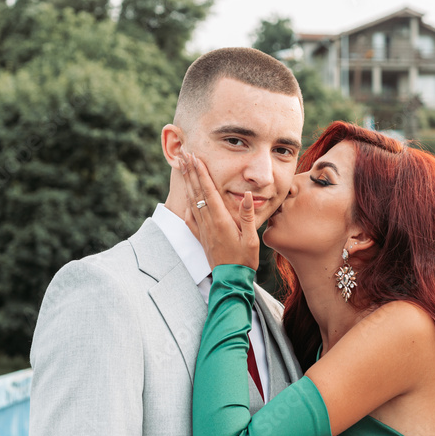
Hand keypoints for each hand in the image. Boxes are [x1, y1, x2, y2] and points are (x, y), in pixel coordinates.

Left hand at [180, 151, 259, 269]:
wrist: (231, 280)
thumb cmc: (244, 260)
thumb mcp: (251, 238)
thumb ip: (247, 216)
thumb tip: (246, 194)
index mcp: (221, 221)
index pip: (209, 192)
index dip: (201, 174)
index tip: (195, 159)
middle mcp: (209, 223)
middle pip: (197, 193)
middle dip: (190, 173)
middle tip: (184, 155)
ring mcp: (203, 230)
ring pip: (192, 202)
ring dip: (188, 184)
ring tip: (182, 169)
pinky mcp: (201, 238)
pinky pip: (191, 219)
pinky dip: (187, 206)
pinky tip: (185, 199)